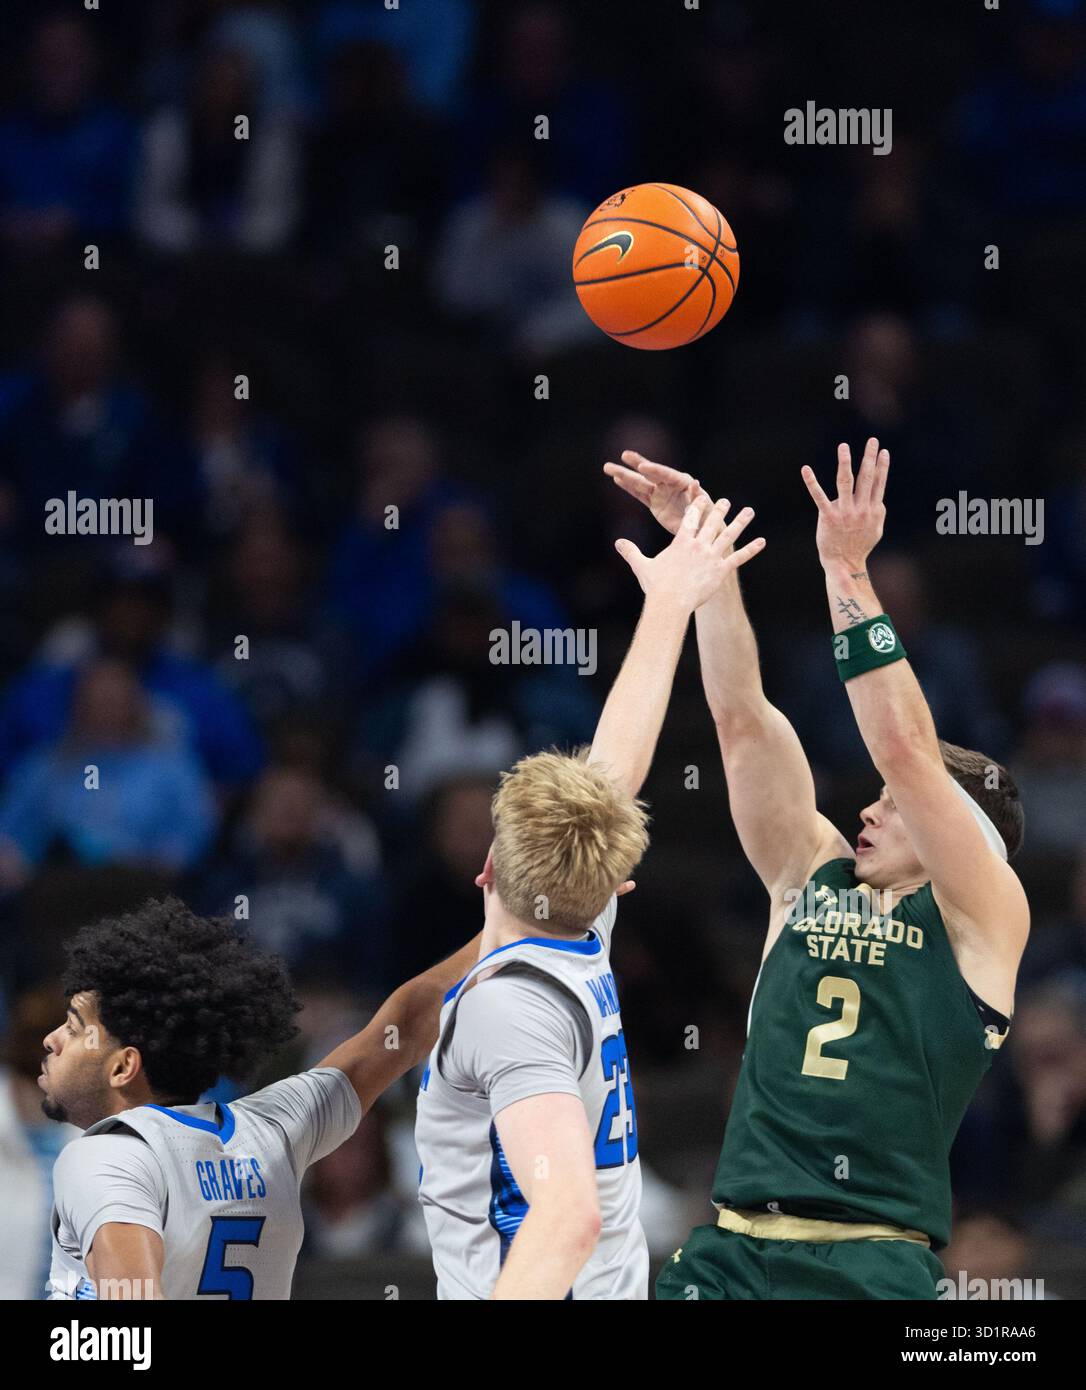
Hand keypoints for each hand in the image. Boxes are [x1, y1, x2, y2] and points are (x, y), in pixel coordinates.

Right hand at [604, 450, 711, 535]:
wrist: (703, 532)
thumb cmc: (708, 518)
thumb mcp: (704, 508)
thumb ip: (696, 496)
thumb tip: (694, 482)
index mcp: (683, 483)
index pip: (666, 474)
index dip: (654, 470)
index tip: (642, 467)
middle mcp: (670, 485)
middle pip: (650, 473)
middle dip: (636, 465)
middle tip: (624, 455)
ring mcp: (661, 493)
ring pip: (640, 482)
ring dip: (625, 475)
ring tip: (608, 467)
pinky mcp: (655, 504)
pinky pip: (640, 494)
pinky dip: (628, 488)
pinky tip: (617, 480)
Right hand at [615, 496, 763, 611]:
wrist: (670, 603)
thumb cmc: (656, 587)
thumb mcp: (642, 566)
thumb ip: (631, 552)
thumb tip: (617, 542)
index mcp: (681, 542)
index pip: (690, 519)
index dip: (696, 507)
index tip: (701, 496)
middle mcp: (698, 545)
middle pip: (712, 522)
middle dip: (719, 509)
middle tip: (726, 500)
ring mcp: (711, 557)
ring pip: (729, 535)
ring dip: (740, 523)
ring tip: (749, 511)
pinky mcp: (721, 571)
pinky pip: (739, 558)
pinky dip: (751, 550)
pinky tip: (762, 541)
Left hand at [801, 438, 888, 571]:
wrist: (845, 563)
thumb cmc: (860, 545)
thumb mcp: (876, 528)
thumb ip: (877, 511)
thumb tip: (879, 498)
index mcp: (874, 510)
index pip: (879, 483)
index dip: (882, 466)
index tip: (883, 451)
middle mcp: (861, 509)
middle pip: (867, 478)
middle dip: (870, 458)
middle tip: (872, 441)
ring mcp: (845, 512)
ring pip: (846, 482)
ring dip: (845, 462)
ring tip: (844, 446)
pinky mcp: (828, 517)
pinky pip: (819, 496)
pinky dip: (812, 482)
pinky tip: (805, 470)